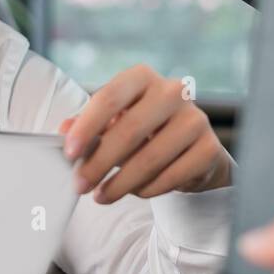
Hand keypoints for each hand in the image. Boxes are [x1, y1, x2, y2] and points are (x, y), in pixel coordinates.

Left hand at [59, 64, 232, 202]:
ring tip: (101, 196)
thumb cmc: (144, 131)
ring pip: (150, 158)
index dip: (87, 126)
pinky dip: (147, 189)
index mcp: (143, 77)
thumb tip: (63, 131)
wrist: (191, 148)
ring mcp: (195, 119)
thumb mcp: (113, 123)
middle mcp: (173, 91)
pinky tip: (135, 192)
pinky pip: (171, 176)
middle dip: (99, 163)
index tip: (69, 153)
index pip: (110, 97)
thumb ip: (88, 126)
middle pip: (129, 130)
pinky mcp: (210, 148)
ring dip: (120, 183)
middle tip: (80, 185)